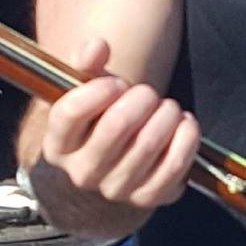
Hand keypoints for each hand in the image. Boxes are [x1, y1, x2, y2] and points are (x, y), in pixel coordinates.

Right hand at [26, 57, 200, 225]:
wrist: (112, 170)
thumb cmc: (99, 122)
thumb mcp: (85, 94)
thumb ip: (86, 65)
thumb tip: (97, 46)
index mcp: (58, 145)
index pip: (70, 113)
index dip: (98, 90)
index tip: (116, 83)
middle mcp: (82, 173)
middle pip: (116, 126)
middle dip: (141, 98)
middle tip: (148, 93)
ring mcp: (115, 190)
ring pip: (149, 144)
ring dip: (166, 115)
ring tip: (167, 107)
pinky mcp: (148, 198)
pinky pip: (175, 166)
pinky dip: (187, 138)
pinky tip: (184, 125)